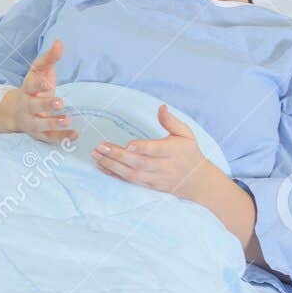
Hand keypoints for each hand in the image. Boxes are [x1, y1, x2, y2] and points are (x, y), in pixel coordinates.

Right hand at [9, 39, 76, 144]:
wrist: (17, 112)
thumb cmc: (34, 89)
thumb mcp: (39, 72)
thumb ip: (49, 58)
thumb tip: (60, 42)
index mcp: (27, 90)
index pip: (30, 86)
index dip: (38, 85)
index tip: (47, 82)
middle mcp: (27, 107)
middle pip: (33, 107)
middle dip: (46, 105)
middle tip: (60, 103)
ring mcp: (32, 122)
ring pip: (40, 125)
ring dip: (53, 123)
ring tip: (67, 120)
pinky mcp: (39, 134)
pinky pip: (49, 138)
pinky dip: (61, 138)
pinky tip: (74, 135)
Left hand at [92, 104, 217, 199]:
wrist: (196, 180)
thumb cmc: (188, 152)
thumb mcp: (186, 134)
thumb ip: (171, 121)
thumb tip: (161, 107)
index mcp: (174, 152)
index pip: (157, 150)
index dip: (143, 148)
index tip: (128, 144)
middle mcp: (163, 166)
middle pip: (139, 163)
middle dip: (118, 155)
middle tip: (100, 146)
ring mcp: (155, 178)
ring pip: (132, 174)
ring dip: (112, 165)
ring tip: (96, 155)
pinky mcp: (148, 185)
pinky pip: (129, 181)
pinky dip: (114, 174)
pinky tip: (101, 166)